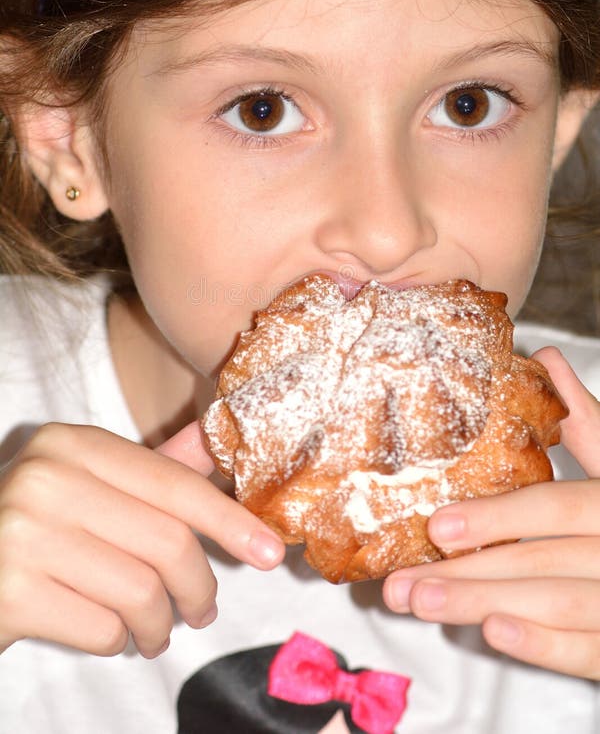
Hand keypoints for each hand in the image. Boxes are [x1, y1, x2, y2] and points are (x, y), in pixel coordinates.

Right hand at [0, 421, 283, 657]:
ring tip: (154, 629)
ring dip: (161, 624)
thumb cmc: (35, 525)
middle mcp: (47, 479)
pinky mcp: (9, 594)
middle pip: (167, 543)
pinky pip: (104, 630)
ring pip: (142, 593)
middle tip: (201, 610)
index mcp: (74, 444)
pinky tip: (111, 635)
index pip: (175, 484)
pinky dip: (119, 643)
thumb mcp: (87, 482)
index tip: (270, 553)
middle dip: (199, 588)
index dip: (230, 521)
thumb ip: (153, 469)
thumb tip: (221, 440)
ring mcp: (22, 535)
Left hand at [382, 347, 599, 679]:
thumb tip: (546, 360)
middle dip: (469, 571)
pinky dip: (543, 646)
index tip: (436, 526)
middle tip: (403, 583)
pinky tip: (493, 632)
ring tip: (424, 603)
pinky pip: (590, 652)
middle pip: (545, 560)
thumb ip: (590, 424)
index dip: (498, 516)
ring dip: (485, 604)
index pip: (557, 506)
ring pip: (558, 605)